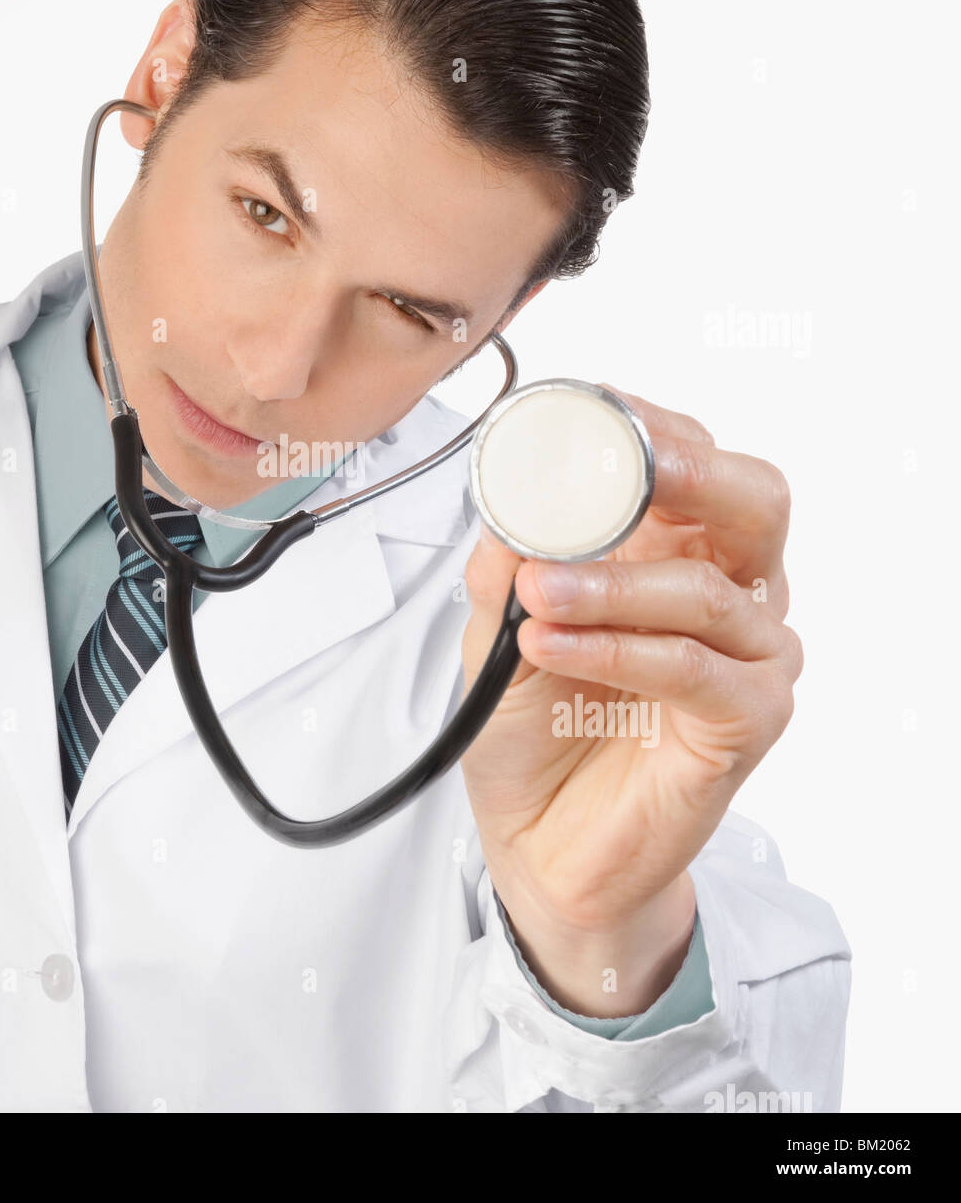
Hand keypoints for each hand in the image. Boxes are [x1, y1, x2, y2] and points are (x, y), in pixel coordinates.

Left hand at [459, 385, 803, 1015]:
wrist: (538, 840)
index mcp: (673, 553)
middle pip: (754, 502)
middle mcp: (726, 595)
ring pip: (711, 591)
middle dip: (692, 472)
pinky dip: (621, 650)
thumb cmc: (533, 728)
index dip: (653, 427)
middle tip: (629, 467)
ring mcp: (745, 659)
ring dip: (616, 584)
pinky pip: (697, 670)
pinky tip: (552, 646)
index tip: (594, 406)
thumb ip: (503, 571)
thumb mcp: (493, 633)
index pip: (692, 462)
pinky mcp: (745, 723)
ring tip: (540, 594)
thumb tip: (504, 510)